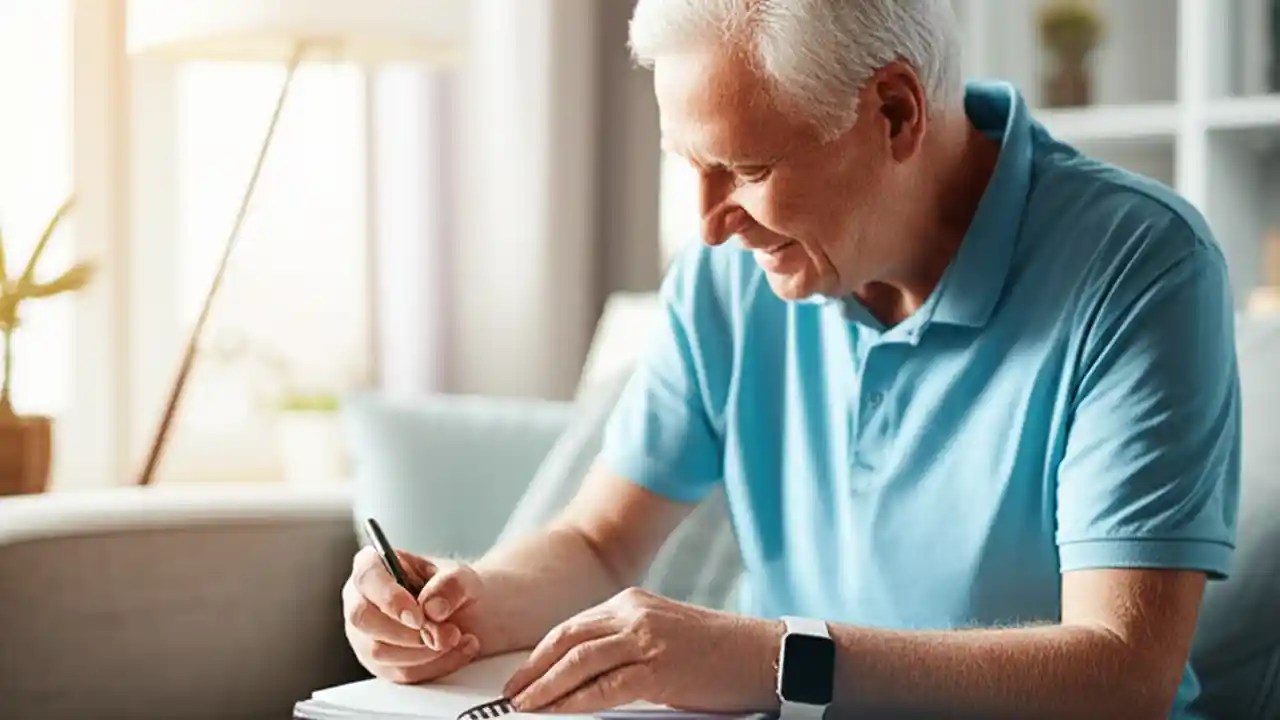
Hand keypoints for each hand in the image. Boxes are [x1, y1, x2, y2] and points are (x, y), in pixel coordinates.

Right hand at [343, 546, 484, 683]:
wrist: (469, 616)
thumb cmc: (454, 589)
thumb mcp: (462, 576)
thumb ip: (450, 585)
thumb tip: (432, 608)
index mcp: (375, 566)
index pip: (366, 576)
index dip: (389, 598)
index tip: (418, 616)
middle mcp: (361, 599)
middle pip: (362, 618)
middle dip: (407, 632)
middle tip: (445, 633)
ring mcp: (365, 634)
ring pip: (379, 651)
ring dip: (424, 652)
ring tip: (456, 638)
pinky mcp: (379, 664)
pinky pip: (398, 673)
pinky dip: (432, 667)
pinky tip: (455, 652)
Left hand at [502, 588, 779, 713]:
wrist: (762, 655)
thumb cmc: (716, 652)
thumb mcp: (662, 634)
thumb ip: (624, 644)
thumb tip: (584, 674)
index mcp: (631, 602)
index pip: (572, 626)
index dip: (542, 653)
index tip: (523, 675)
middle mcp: (633, 613)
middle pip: (567, 639)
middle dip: (533, 669)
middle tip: (511, 693)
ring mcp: (644, 638)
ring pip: (578, 661)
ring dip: (545, 687)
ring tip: (525, 705)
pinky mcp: (656, 668)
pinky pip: (603, 687)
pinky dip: (574, 701)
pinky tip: (557, 712)